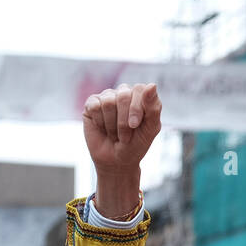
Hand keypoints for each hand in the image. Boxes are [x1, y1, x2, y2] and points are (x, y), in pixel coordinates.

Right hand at [83, 83, 161, 218]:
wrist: (116, 160)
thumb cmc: (136, 145)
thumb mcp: (150, 130)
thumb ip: (154, 108)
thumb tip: (152, 85)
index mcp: (141, 97)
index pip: (140, 89)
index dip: (136, 109)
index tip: (135, 126)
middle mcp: (124, 93)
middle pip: (123, 95)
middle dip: (124, 121)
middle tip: (125, 135)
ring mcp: (107, 97)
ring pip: (108, 102)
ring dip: (112, 125)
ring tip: (115, 134)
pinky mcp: (92, 104)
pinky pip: (95, 106)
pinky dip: (100, 122)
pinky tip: (103, 128)